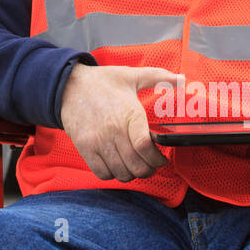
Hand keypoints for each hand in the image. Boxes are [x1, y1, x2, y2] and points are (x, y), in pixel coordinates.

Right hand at [59, 64, 184, 181]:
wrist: (68, 85)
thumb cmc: (102, 82)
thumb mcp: (131, 75)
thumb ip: (158, 77)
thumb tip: (182, 79)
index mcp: (129, 114)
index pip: (145, 146)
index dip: (157, 158)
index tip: (162, 158)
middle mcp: (114, 131)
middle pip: (136, 165)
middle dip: (149, 170)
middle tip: (151, 165)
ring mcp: (98, 142)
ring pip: (121, 173)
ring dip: (132, 174)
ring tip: (135, 166)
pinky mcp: (85, 148)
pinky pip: (102, 173)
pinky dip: (112, 174)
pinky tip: (117, 165)